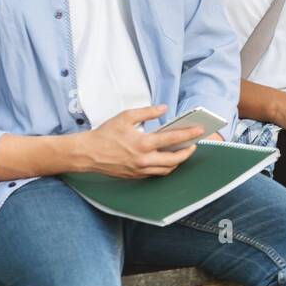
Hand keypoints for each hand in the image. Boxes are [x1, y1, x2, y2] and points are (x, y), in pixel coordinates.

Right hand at [79, 105, 202, 178]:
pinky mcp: (135, 176)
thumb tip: (163, 109)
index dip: (189, 134)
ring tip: (183, 152)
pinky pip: (155, 173)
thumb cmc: (105, 134)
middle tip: (193, 144)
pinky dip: (164, 167)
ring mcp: (139, 170)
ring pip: (166, 170)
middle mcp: (143, 160)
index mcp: (143, 144)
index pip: (173, 139)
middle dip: (188, 152)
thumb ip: (147, 112)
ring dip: (177, 162)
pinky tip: (167, 159)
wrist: (87, 153)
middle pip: (175, 160)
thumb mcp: (125, 117)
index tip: (199, 131)